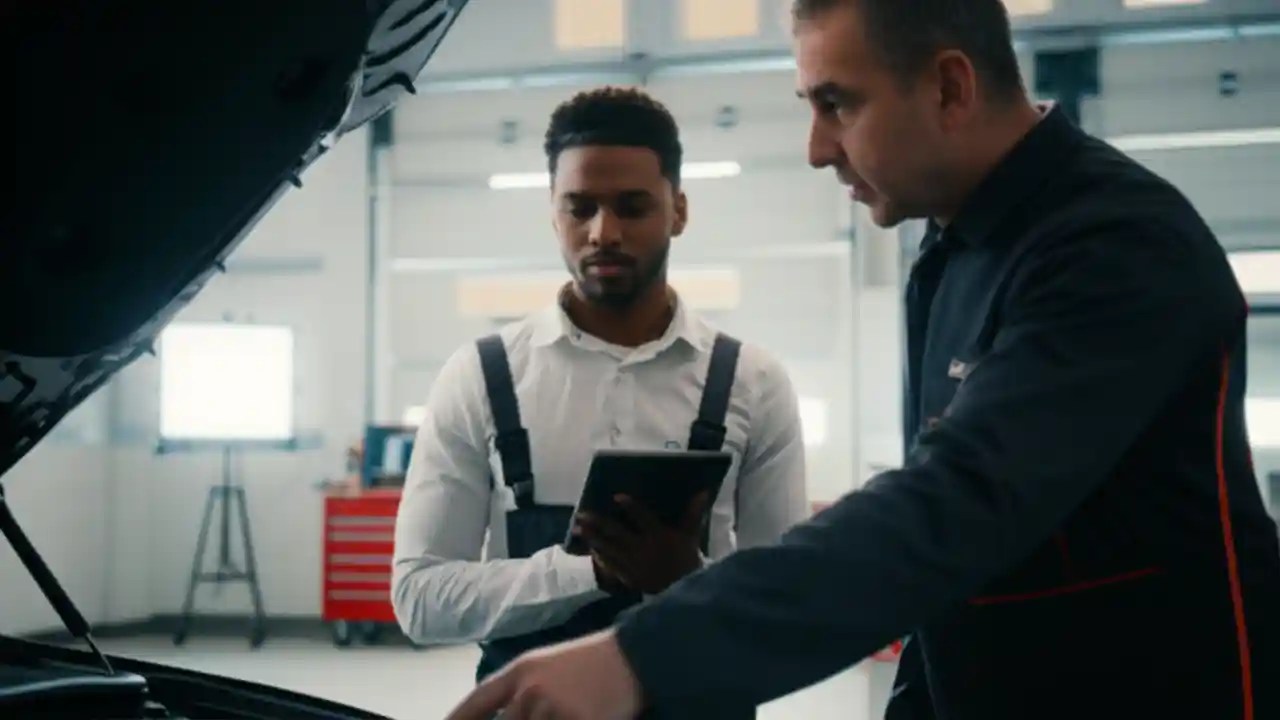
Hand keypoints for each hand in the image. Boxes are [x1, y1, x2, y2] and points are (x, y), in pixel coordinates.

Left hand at [444, 629, 642, 719]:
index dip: (457, 719)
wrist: (633, 656)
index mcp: (519, 673)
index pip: (476, 704)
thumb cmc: (590, 661)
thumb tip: (501, 713)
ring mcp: (553, 710)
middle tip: (541, 713)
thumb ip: (519, 691)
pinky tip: (579, 716)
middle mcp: (530, 691)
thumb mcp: (546, 667)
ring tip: (566, 709)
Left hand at [573, 491, 709, 594]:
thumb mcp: (691, 536)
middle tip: (581, 514)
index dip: (631, 507)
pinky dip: (599, 557)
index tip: (616, 496)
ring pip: (609, 549)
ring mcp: (634, 565)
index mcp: (659, 536)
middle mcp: (644, 549)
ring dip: (593, 538)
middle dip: (598, 524)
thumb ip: (693, 513)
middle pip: (617, 534)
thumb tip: (704, 491)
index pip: (644, 519)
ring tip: (577, 528)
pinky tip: (589, 549)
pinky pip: (611, 566)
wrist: (683, 591)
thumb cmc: (686, 559)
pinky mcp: (628, 577)